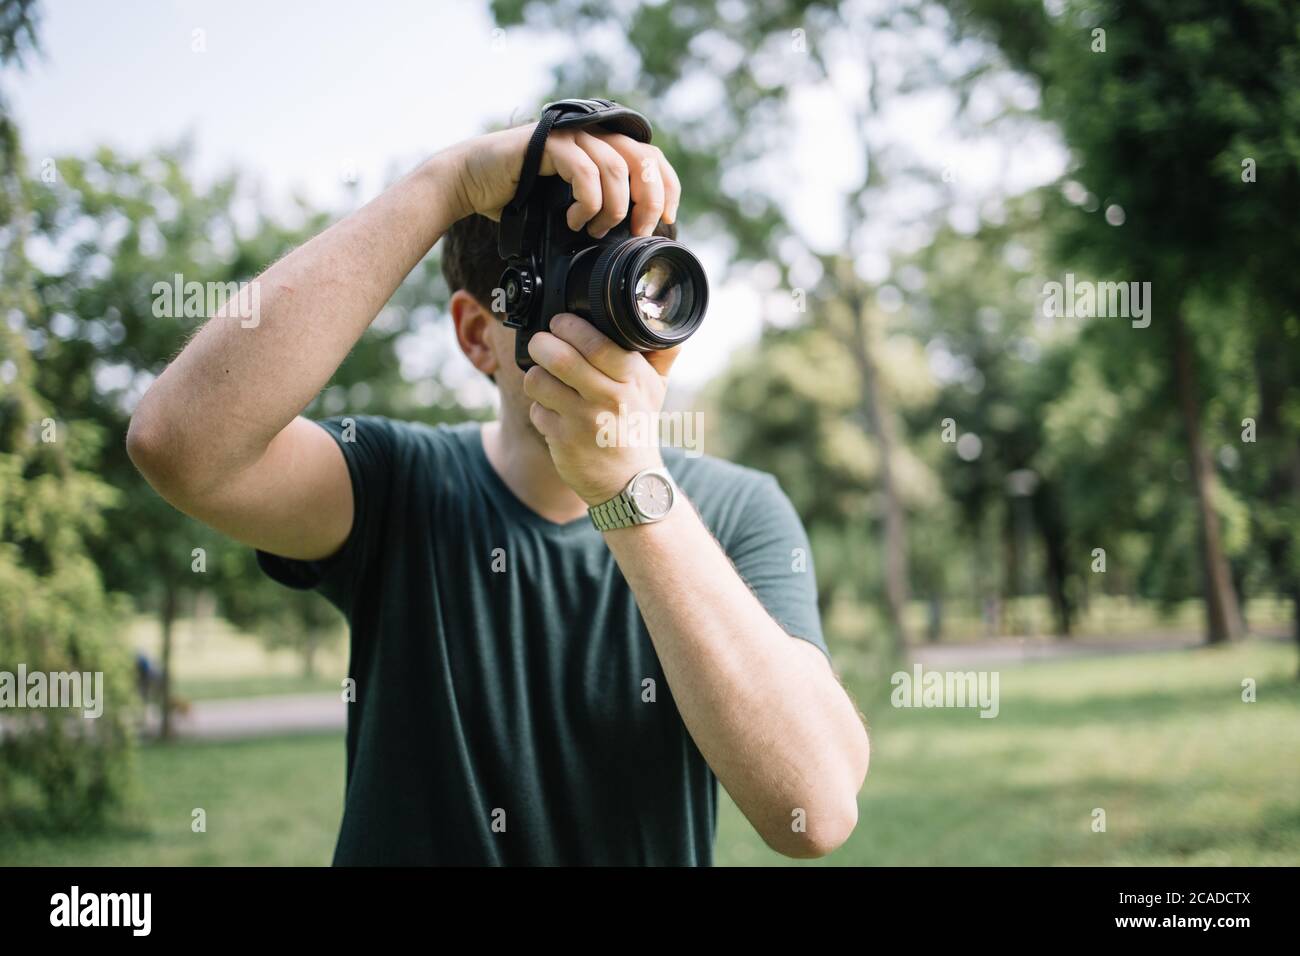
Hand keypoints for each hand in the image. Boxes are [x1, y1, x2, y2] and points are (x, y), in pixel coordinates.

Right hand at [449, 122, 680, 237]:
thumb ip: (601, 208)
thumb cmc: (518, 199)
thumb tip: (633, 237)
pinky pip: (585, 171)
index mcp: (603, 146)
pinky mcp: (551, 142)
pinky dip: (586, 203)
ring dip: (612, 209)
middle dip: (648, 201)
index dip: (668, 188)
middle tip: (636, 232)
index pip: (653, 157)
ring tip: (594, 230)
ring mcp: (572, 135)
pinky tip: (573, 220)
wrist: (470, 183)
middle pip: (644, 159)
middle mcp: (592, 134)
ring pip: (617, 168)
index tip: (668, 220)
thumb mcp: (571, 207)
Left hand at [524, 313, 680, 505]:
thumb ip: (659, 353)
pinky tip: (553, 412)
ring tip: (545, 378)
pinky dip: (539, 407)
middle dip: (541, 343)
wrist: (628, 482)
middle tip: (541, 344)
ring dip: (535, 376)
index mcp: (632, 379)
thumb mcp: (655, 390)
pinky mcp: (562, 440)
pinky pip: (536, 409)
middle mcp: (608, 398)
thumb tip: (660, 316)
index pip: (594, 342)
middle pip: (559, 357)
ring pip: (538, 380)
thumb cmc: (637, 428)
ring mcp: (583, 420)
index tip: (560, 323)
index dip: (569, 326)